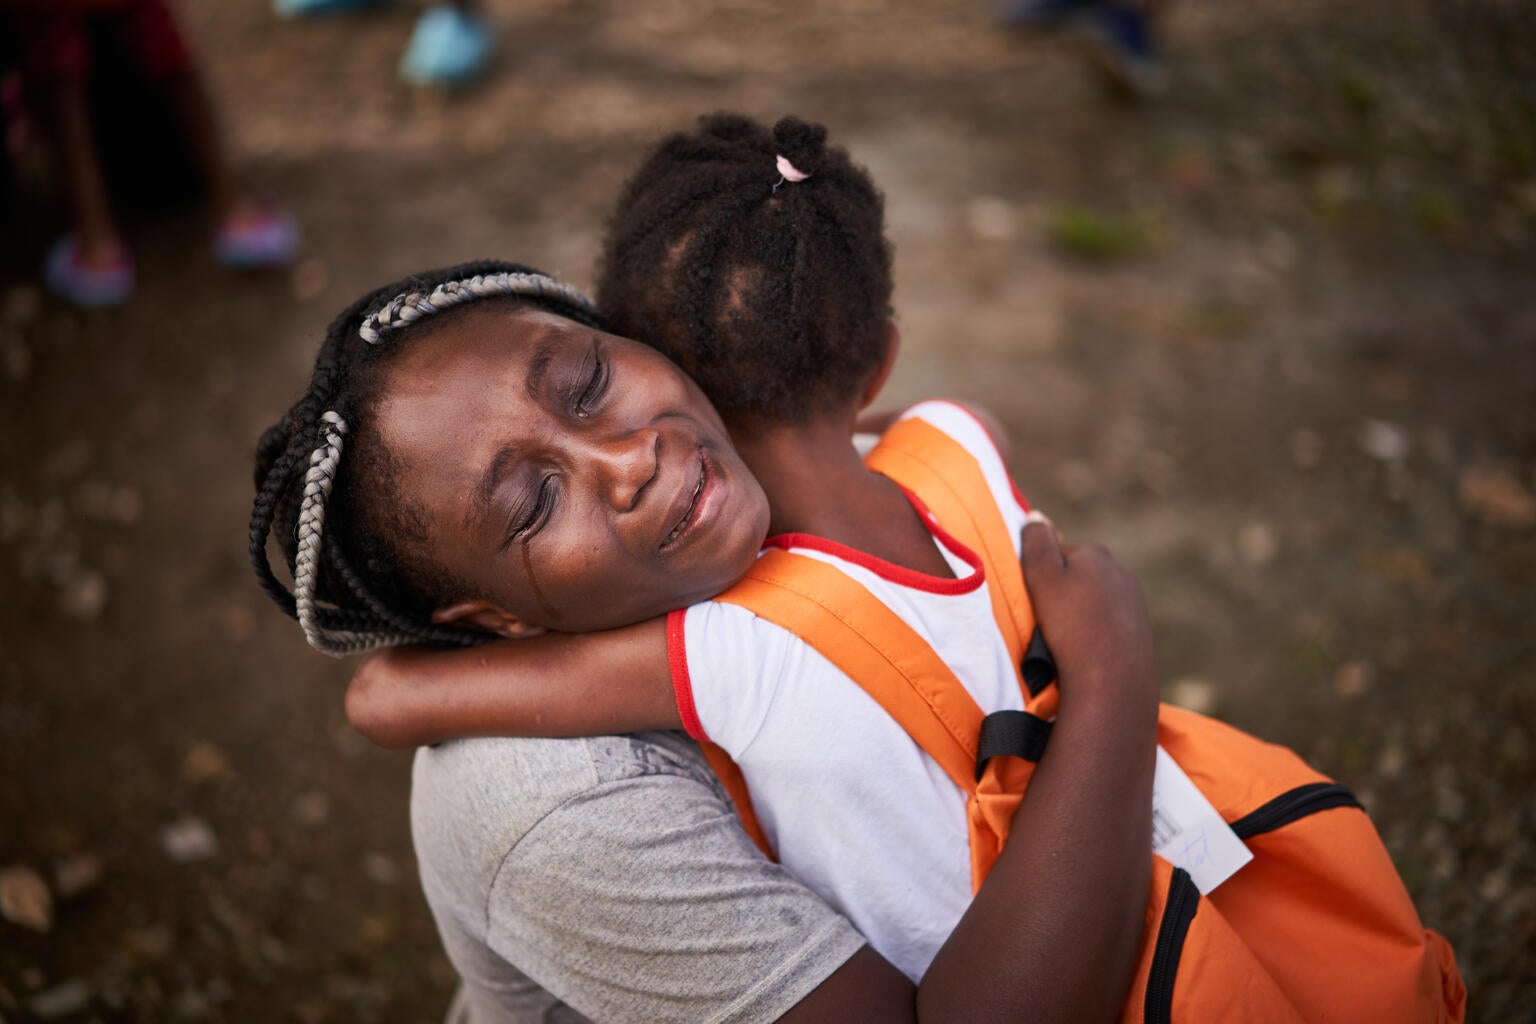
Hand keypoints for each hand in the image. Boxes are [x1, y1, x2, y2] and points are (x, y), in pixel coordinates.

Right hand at [1019, 520, 1156, 707]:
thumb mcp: (1041, 577)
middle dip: (1063, 594)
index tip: (1033, 600)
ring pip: (1094, 603)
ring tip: (1064, 642)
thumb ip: (1036, 542)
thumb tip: (1036, 515)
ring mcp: (1134, 604)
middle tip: (1046, 622)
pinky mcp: (1140, 633)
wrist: (1112, 679)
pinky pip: (1108, 627)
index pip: (1059, 553)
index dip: (1041, 576)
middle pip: (1079, 578)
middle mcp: (1120, 572)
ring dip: (1080, 616)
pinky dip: (1095, 635)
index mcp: (1096, 553)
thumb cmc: (1070, 624)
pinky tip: (1084, 654)